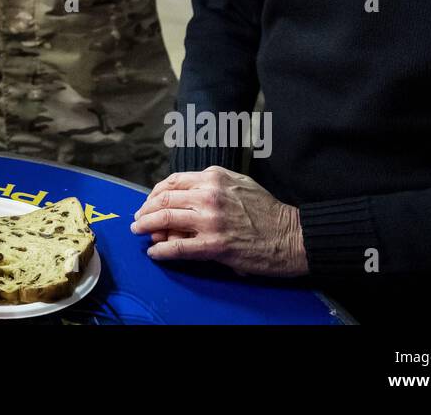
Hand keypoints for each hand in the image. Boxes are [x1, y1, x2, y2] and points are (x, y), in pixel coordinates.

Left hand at [130, 166, 308, 276]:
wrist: (291, 236)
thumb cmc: (266, 210)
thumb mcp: (238, 182)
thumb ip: (209, 184)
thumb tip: (181, 196)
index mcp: (213, 177)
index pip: (172, 181)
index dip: (155, 193)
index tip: (149, 202)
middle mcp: (208, 194)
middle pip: (164, 199)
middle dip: (145, 210)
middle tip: (138, 219)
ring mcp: (210, 220)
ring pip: (165, 219)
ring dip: (146, 226)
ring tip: (139, 232)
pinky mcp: (214, 245)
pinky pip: (178, 247)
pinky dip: (161, 251)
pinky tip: (155, 253)